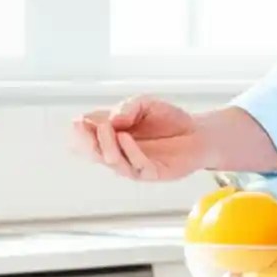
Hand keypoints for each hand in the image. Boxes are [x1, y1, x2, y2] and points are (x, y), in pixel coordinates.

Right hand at [70, 95, 210, 180]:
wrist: (199, 132)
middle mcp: (119, 154)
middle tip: (86, 126)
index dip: (80, 132)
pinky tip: (125, 138)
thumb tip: (112, 118)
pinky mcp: (152, 173)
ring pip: (112, 161)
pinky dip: (129, 151)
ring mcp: (134, 165)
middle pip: (94, 153)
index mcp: (111, 138)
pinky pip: (137, 165)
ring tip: (106, 128)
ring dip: (106, 145)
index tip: (78, 121)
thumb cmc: (169, 119)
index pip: (87, 139)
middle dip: (86, 141)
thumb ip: (129, 107)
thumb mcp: (146, 104)